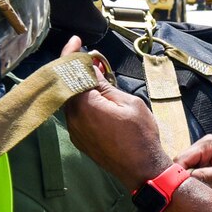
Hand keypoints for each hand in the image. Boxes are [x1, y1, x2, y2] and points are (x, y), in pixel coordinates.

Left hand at [62, 39, 171, 187]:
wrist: (143, 171)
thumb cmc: (142, 138)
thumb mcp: (130, 104)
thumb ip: (106, 86)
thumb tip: (91, 70)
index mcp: (84, 106)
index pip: (69, 72)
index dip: (70, 53)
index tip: (76, 41)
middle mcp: (73, 118)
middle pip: (68, 85)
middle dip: (79, 70)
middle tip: (95, 61)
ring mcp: (75, 131)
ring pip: (72, 101)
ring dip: (83, 87)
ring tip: (101, 80)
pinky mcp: (81, 139)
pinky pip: (77, 114)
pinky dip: (85, 102)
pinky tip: (100, 100)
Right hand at [177, 134, 211, 199]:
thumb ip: (206, 176)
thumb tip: (183, 180)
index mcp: (208, 144)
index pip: (181, 159)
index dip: (174, 175)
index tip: (173, 191)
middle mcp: (203, 148)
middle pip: (180, 166)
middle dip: (181, 180)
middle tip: (186, 197)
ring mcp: (204, 157)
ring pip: (185, 172)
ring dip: (189, 184)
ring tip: (197, 195)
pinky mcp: (207, 167)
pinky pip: (193, 176)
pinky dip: (195, 185)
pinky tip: (201, 193)